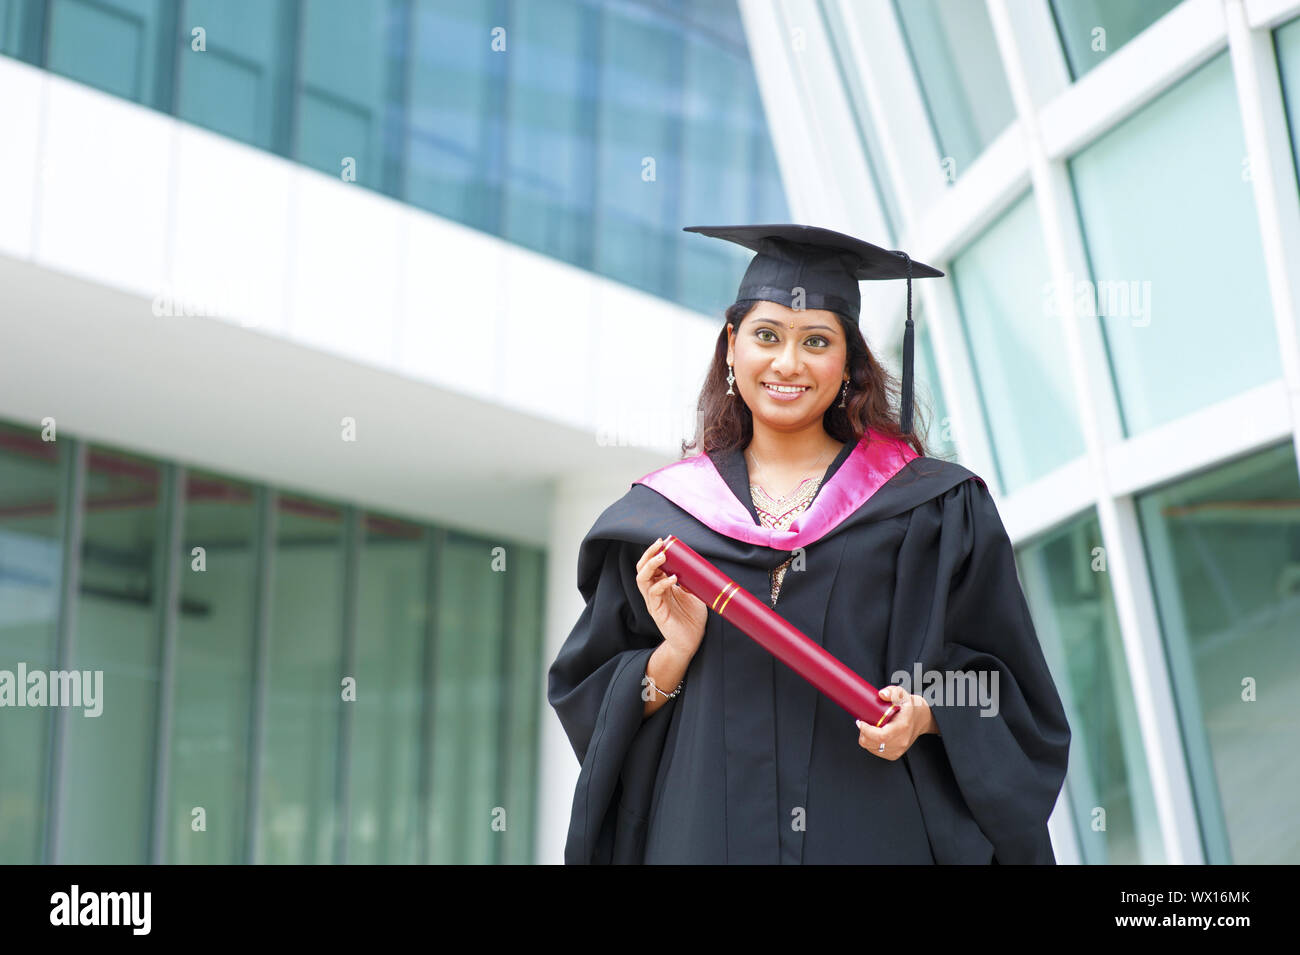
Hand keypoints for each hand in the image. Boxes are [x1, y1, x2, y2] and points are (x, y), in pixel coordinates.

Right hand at [635, 537, 707, 660]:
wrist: (692, 640)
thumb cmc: (692, 617)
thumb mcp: (694, 593)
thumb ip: (691, 580)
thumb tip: (692, 565)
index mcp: (662, 585)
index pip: (652, 565)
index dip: (654, 552)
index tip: (664, 541)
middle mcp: (654, 591)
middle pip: (642, 568)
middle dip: (649, 554)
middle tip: (659, 545)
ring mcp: (653, 601)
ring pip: (642, 579)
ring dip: (651, 565)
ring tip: (662, 556)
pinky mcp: (656, 611)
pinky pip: (654, 593)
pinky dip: (662, 584)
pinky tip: (673, 578)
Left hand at [855, 684, 936, 760]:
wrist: (923, 719)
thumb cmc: (911, 707)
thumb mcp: (902, 694)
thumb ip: (892, 691)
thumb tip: (881, 694)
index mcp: (902, 727)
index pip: (880, 736)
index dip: (866, 731)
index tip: (860, 722)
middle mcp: (901, 741)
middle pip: (873, 744)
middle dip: (863, 734)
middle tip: (862, 723)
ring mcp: (898, 749)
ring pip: (873, 749)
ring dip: (866, 739)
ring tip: (868, 728)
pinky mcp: (895, 754)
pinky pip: (877, 752)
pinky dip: (871, 744)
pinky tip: (873, 735)